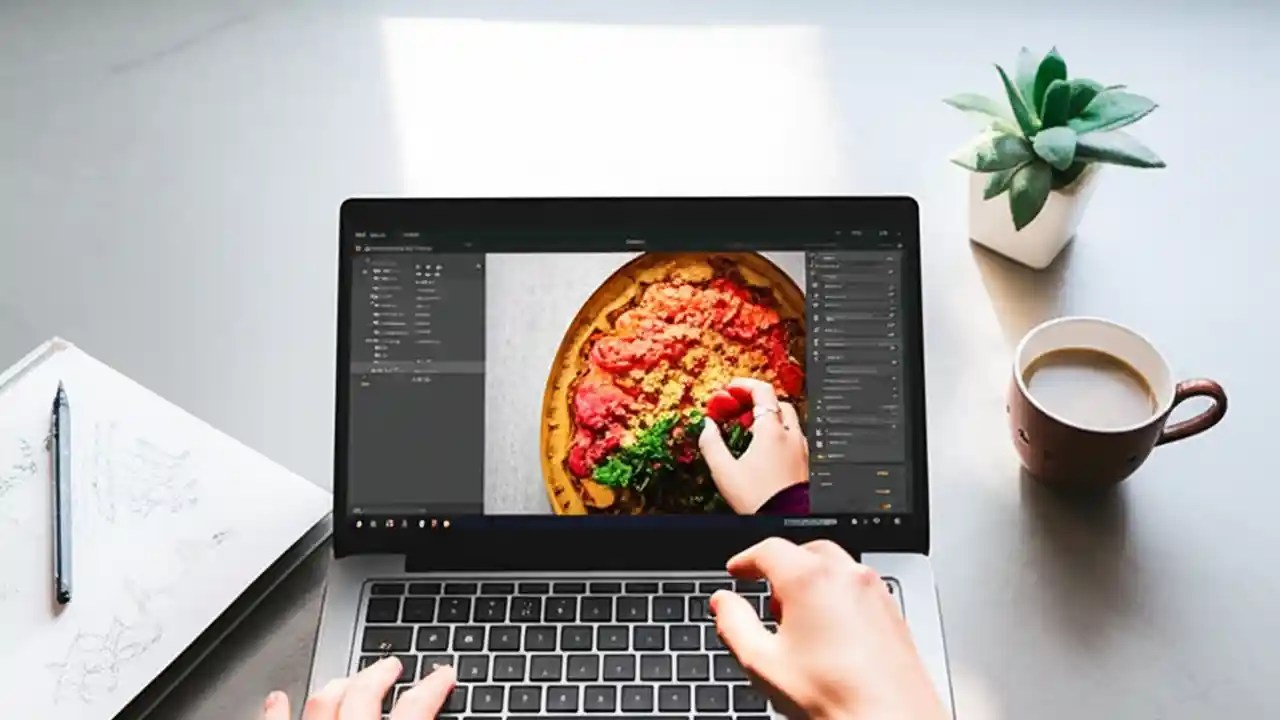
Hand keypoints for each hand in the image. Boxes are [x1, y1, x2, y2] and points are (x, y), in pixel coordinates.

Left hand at [261, 657, 455, 719]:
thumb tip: (440, 716)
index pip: (416, 708)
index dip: (434, 686)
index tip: (444, 674)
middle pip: (363, 695)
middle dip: (380, 674)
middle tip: (393, 666)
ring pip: (320, 703)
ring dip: (337, 686)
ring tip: (348, 679)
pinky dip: (275, 711)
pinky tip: (277, 699)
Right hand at [700, 377, 807, 513]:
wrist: (786, 521)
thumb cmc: (758, 499)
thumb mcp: (724, 471)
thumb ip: (711, 443)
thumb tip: (706, 426)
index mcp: (771, 431)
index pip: (762, 391)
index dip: (743, 385)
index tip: (730, 388)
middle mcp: (790, 435)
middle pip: (775, 402)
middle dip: (754, 401)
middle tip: (736, 409)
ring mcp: (800, 448)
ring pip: (786, 419)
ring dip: (767, 416)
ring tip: (747, 429)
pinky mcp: (804, 461)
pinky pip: (791, 436)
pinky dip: (777, 432)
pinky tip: (762, 448)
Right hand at [711, 538, 947, 719]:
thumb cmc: (835, 696)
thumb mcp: (764, 663)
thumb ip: (734, 625)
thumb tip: (723, 603)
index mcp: (810, 580)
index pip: (769, 550)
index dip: (746, 559)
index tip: (737, 571)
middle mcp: (846, 576)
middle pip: (804, 552)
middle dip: (780, 569)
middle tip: (766, 597)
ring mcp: (874, 592)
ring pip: (834, 568)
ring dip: (810, 580)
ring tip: (797, 621)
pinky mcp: (892, 611)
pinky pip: (857, 587)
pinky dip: (835, 595)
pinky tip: (828, 633)